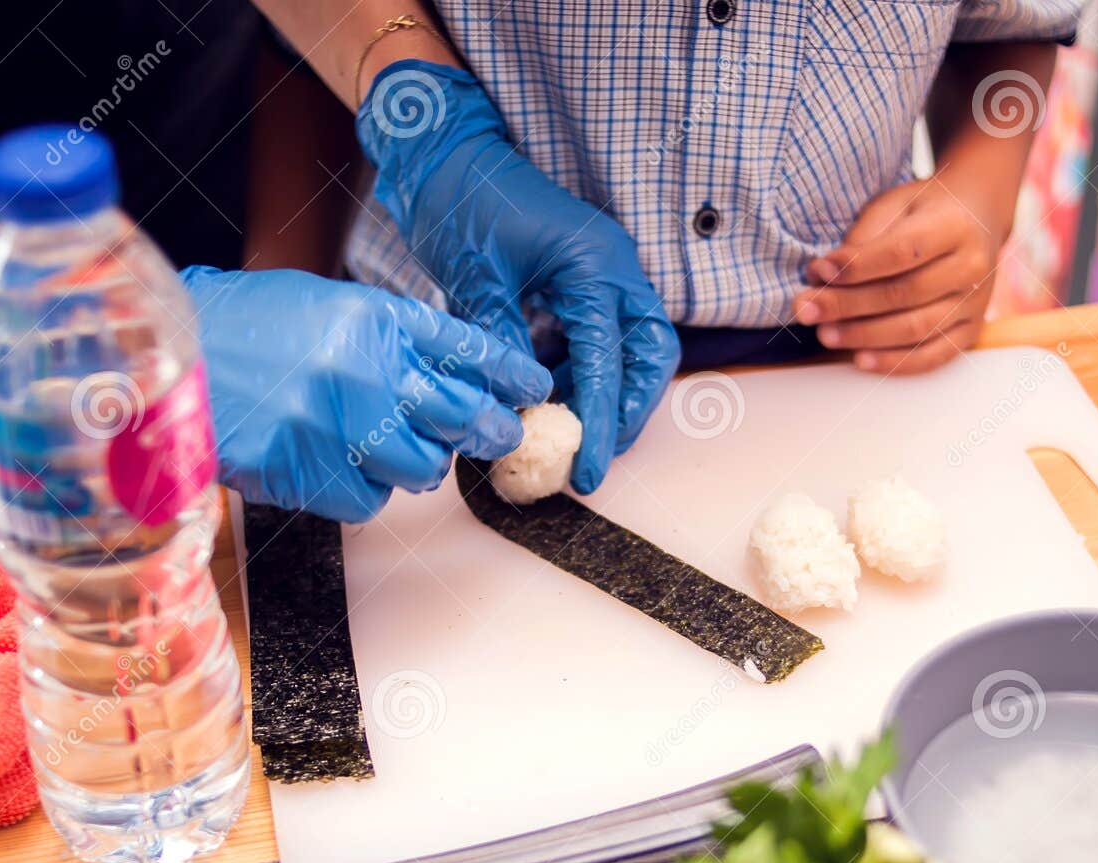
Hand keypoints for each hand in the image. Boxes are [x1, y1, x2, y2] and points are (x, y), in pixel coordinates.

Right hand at [182, 266, 551, 521]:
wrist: (160, 366)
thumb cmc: (239, 332)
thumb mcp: (321, 308)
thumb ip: (387, 338)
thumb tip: (452, 376)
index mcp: (371, 319)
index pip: (465, 348)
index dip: (507, 373)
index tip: (535, 388)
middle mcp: (365, 370)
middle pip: (461, 414)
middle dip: (488, 430)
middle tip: (496, 436)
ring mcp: (339, 426)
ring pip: (422, 468)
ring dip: (413, 465)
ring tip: (377, 445)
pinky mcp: (313, 475)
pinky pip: (370, 501)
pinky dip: (359, 490)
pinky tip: (328, 463)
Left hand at [357, 62, 678, 492]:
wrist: (446, 154)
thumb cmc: (460, 204)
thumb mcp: (476, 282)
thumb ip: (505, 346)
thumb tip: (518, 414)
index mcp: (595, 265)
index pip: (610, 364)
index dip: (600, 424)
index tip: (585, 472)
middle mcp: (614, 269)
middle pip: (651, 356)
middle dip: (629, 411)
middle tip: (592, 455)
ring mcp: (605, 272)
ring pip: (634, 349)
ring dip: (607, 394)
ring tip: (561, 431)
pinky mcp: (586, 280)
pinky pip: (601, 337)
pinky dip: (582, 373)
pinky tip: (546, 396)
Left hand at [791, 178, 1007, 374]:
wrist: (976, 218)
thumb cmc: (923, 212)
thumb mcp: (894, 206)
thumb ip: (863, 238)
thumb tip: (822, 275)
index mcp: (954, 226)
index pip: (902, 252)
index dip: (856, 266)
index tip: (818, 271)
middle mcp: (972, 266)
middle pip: (904, 293)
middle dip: (849, 305)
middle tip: (808, 310)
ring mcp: (976, 302)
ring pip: (916, 329)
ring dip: (865, 336)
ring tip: (825, 334)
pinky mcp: (971, 330)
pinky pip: (933, 356)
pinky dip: (895, 363)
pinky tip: (860, 360)